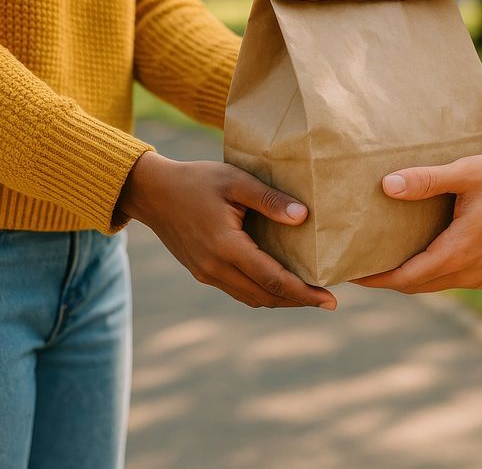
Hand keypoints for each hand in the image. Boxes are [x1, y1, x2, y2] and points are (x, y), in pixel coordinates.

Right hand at [118, 152, 336, 309]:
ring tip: (307, 295)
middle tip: (327, 300)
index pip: (273, 280)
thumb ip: (269, 199)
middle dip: (298, 301)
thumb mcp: (235, 180)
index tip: (330, 300)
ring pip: (251, 298)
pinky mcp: (201, 271)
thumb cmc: (196, 180)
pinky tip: (277, 284)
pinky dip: (261, 292)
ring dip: (280, 300)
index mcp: (226, 246)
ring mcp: (206, 273)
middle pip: (265, 296)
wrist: (151, 191)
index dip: (304, 293)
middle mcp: (215, 267)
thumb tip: (303, 217)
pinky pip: (237, 290)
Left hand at [354, 154, 481, 292]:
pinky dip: (435, 269)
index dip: (375, 278)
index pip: (405, 278)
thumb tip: (386, 185)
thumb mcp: (470, 173)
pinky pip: (456, 277)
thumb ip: (427, 180)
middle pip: (418, 286)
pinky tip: (428, 248)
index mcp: (459, 254)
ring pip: (438, 283)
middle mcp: (471, 274)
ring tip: (390, 255)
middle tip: (362, 263)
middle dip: (389, 278)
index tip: (349, 272)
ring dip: (413, 274)